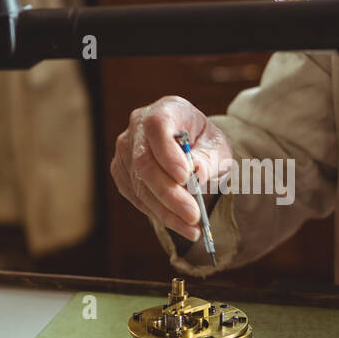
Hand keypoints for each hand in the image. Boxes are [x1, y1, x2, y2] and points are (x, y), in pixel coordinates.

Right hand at [110, 95, 233, 240]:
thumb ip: (208, 160)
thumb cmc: (205, 144)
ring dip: (165, 210)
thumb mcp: (217, 149)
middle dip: (170, 193)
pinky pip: (136, 195)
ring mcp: (125, 149)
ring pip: (139, 184)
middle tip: (193, 215)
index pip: (157, 126)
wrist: (192, 149)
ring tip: (191, 228)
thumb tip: (196, 174)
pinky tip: (177, 223)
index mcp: (166, 109)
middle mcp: (138, 126)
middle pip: (145, 161)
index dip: (168, 153)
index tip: (186, 178)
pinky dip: (157, 212)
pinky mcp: (121, 171)